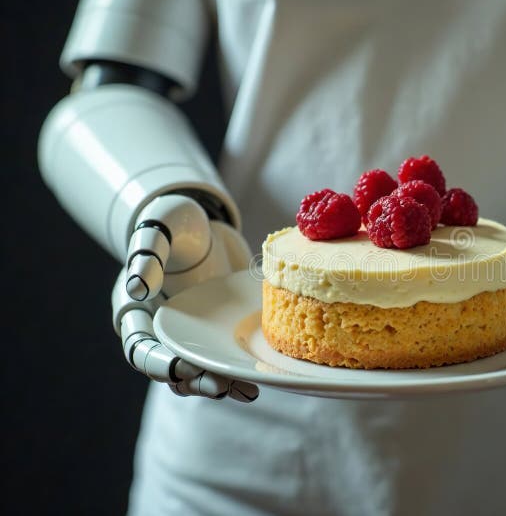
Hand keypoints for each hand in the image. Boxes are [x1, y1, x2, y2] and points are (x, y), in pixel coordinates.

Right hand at [112, 194, 258, 401]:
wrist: (203, 222)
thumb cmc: (173, 220)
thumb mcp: (158, 227)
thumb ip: (147, 253)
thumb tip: (136, 288)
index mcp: (136, 312)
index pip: (141, 348)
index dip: (160, 363)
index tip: (184, 368)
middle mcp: (161, 331)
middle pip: (173, 368)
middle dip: (197, 381)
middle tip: (222, 387)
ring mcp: (190, 335)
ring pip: (200, 371)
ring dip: (222, 383)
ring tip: (249, 391)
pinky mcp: (216, 333)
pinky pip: (227, 358)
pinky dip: (241, 370)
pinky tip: (264, 379)